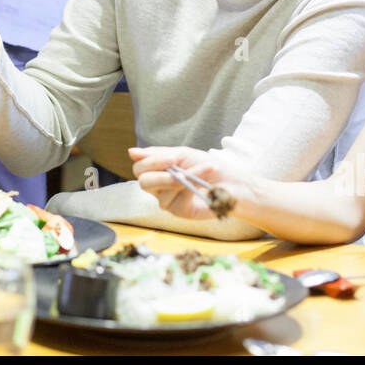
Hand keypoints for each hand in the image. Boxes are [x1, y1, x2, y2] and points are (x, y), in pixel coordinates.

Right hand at [130, 146, 255, 221]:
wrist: (232, 183)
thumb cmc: (209, 167)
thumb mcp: (183, 155)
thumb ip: (158, 154)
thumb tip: (131, 152)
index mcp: (158, 170)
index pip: (140, 167)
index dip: (151, 162)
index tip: (171, 157)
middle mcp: (159, 187)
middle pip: (143, 182)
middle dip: (161, 174)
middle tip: (177, 165)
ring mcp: (167, 200)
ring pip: (162, 190)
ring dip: (184, 176)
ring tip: (205, 169)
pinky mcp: (179, 211)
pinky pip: (177, 198)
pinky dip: (191, 186)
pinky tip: (204, 182)